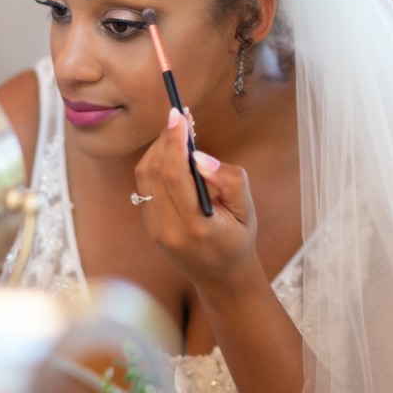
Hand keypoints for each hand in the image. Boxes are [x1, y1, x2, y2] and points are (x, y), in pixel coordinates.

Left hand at [134, 107, 257, 288]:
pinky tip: (170, 153)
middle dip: (165, 138)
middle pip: (155, 171)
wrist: (222, 278)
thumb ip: (230, 181)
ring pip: (145, 177)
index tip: (180, 114)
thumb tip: (199, 156)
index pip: (175, 174)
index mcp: (197, 225)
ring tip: (177, 132)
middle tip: (181, 117)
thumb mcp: (247, 210)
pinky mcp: (150, 227)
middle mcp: (170, 229)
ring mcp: (156, 230)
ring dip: (157, 148)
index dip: (174, 140)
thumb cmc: (238, 240)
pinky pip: (145, 187)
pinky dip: (154, 163)